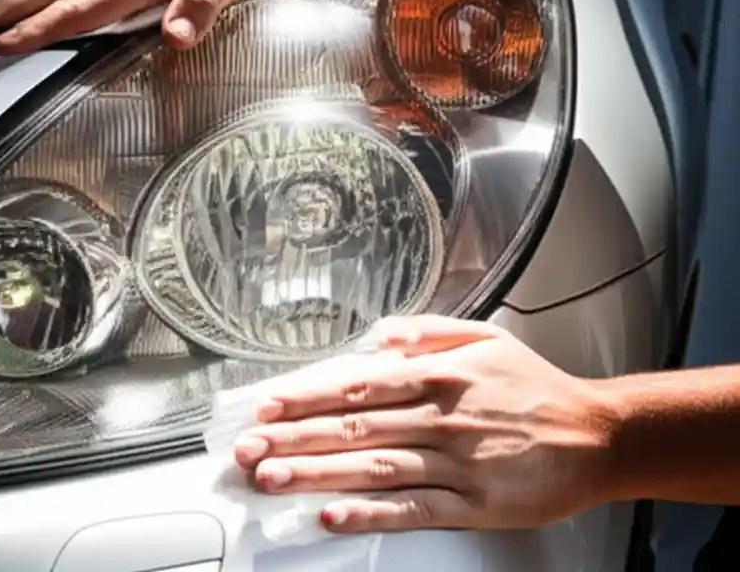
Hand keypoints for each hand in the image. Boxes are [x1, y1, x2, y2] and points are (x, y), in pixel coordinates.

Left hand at [233, 316, 620, 532]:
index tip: (266, 404)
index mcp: (440, 375)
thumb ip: (424, 331)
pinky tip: (332, 515)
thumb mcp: (483, 338)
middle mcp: (443, 417)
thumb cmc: (536, 389)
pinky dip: (369, 513)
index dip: (307, 395)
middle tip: (248, 446)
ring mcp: (457, 464)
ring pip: (373, 468)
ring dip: (316, 474)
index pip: (357, 384)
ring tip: (272, 478)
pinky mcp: (474, 504)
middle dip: (293, 436)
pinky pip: (412, 509)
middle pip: (354, 428)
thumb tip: (377, 336)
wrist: (598, 437)